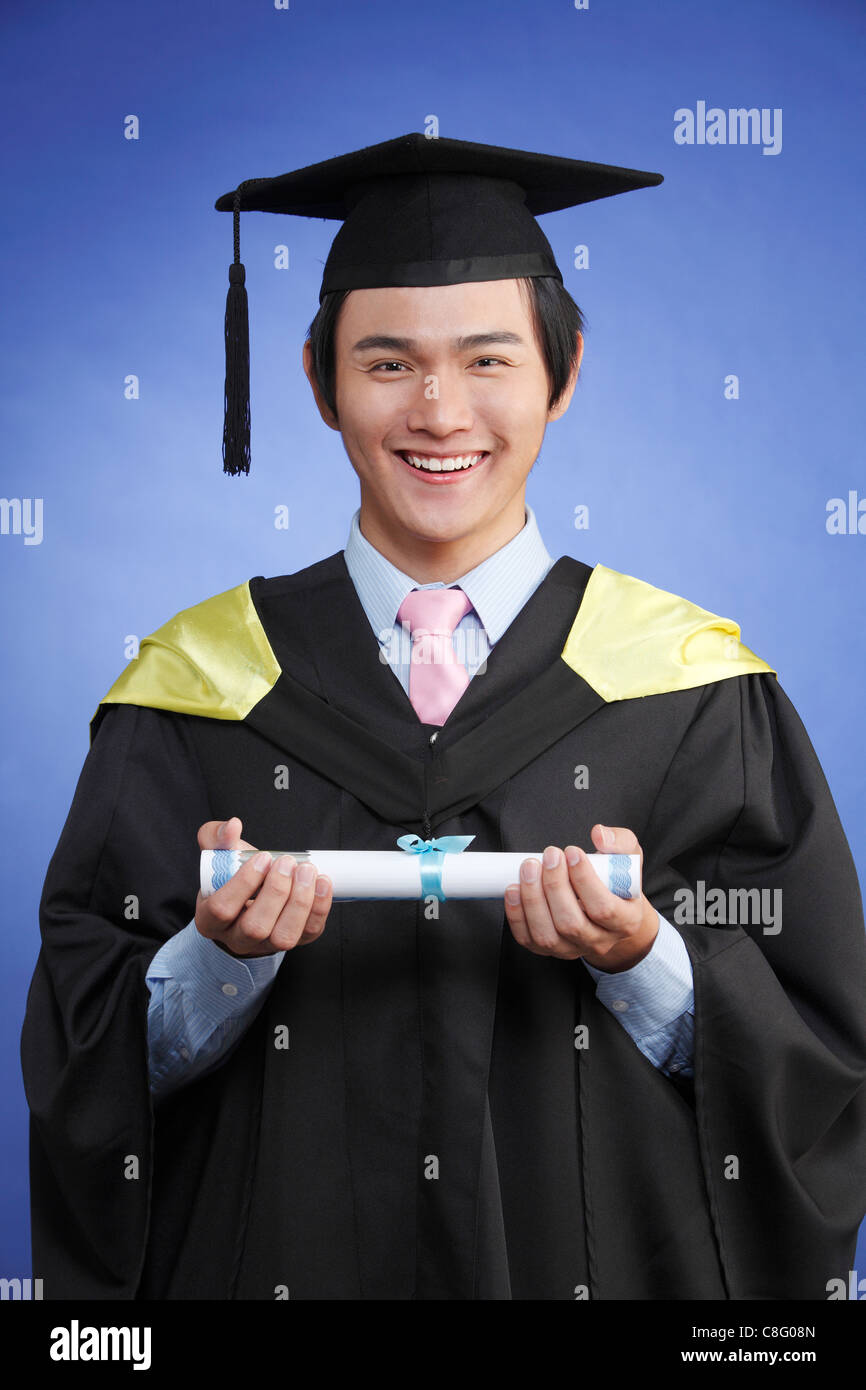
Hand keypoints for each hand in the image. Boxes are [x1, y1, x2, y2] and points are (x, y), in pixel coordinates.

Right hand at [194, 816, 332, 957]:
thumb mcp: (219, 855)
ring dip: (300, 902)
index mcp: (210, 919)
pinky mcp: (295, 941)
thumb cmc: (232, 876)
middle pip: (255, 927)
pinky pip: (309, 932)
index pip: (221, 909)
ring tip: (307, 871)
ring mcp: (266, 945)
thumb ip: (218, 837)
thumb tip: (233, 825)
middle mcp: (237, 938)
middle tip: (287, 862)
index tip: (262, 857)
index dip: (243, 883)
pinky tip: (322, 882)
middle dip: (275, 892)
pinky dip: (319, 907)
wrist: (251, 898)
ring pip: (283, 937)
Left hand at [504, 824, 658, 971]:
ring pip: (547, 936)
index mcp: (626, 921)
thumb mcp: (628, 857)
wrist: (606, 906)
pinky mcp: (549, 949)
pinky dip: (516, 915)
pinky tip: (514, 889)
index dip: (585, 880)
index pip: (604, 908)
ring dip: (532, 899)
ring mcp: (573, 949)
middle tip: (549, 856)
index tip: (572, 851)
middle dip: (554, 886)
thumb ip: (619, 842)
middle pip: (571, 923)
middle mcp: (600, 941)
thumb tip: (599, 835)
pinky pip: (528, 939)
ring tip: (529, 868)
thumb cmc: (616, 881)